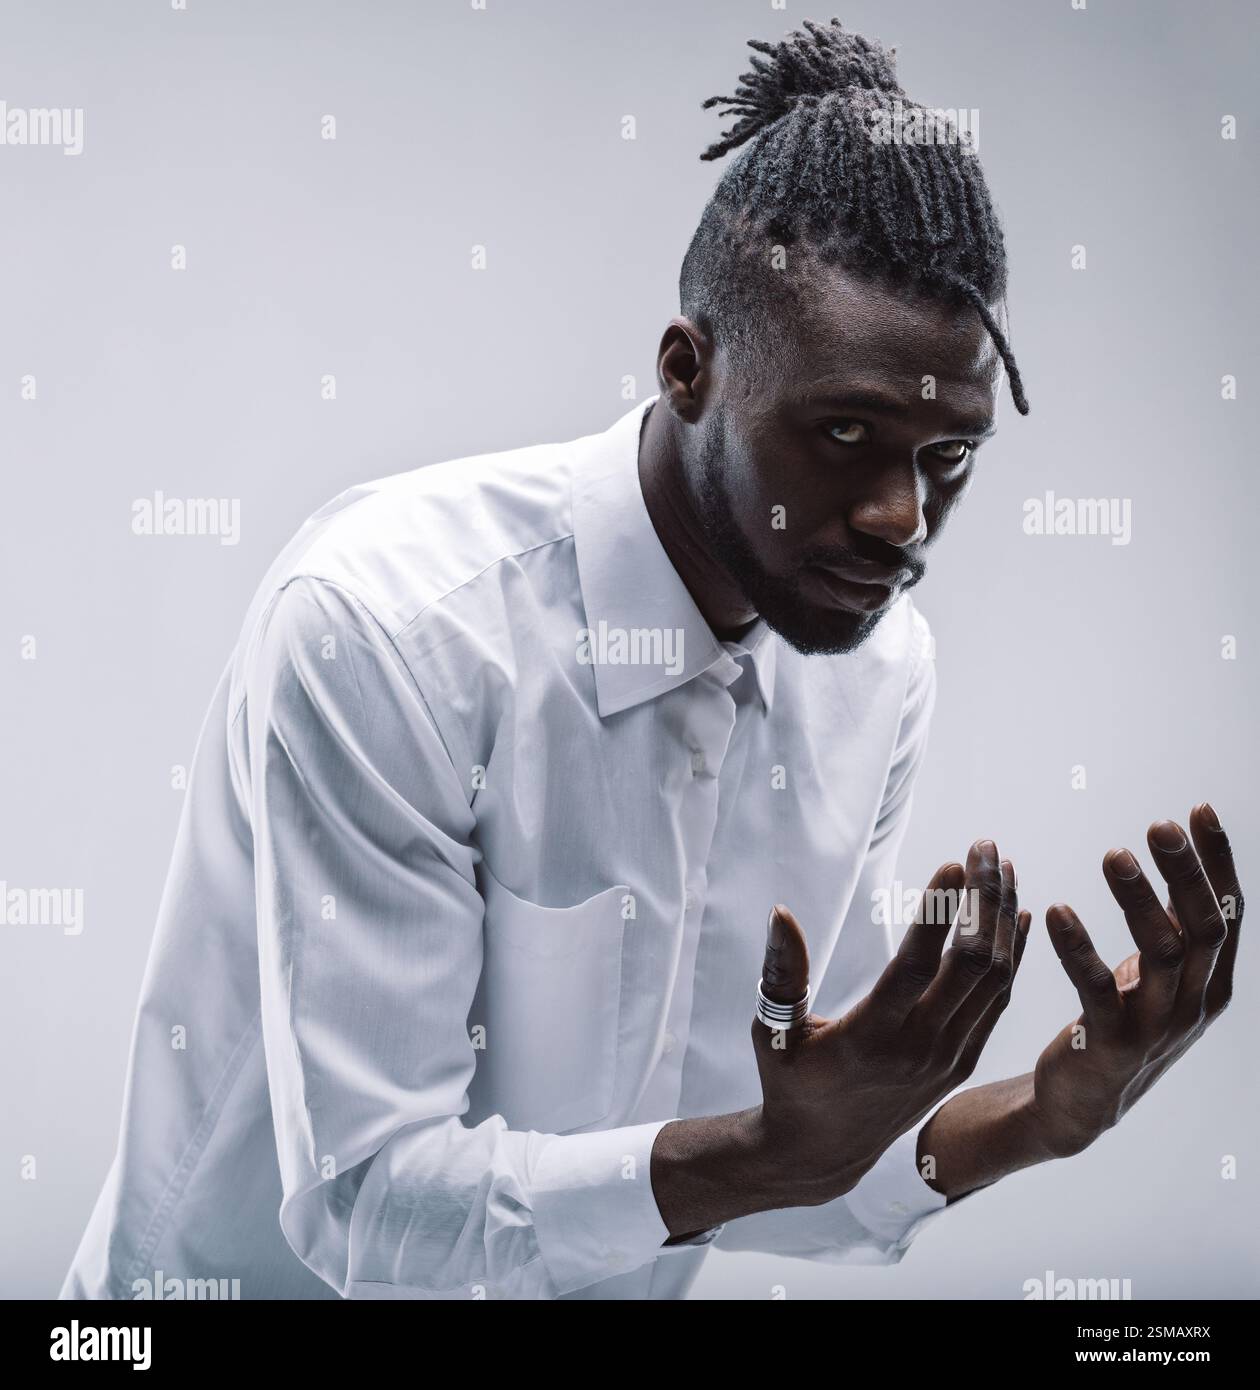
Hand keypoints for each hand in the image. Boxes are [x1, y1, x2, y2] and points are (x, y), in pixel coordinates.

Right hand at [750, 839, 1030, 1204]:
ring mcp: (947, 1057)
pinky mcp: (961, 1062)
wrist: (823, 1153)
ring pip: (994, 979)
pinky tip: (1016, 917)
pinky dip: (1013, 957)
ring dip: (1002, 919)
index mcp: (871, 1037)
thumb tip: (781, 913)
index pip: (917, 963)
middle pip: (970, 963)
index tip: (953, 862)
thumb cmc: (789, 1082)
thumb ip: (781, 973)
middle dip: (982, 899)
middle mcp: (919, 1048)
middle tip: (984, 847)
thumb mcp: (772, 1032)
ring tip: (1003, 868)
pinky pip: (997, 1002)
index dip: (939, 912)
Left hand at [1029, 803, 1242, 1157]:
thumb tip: (1184, 857)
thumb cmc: (1120, 1023)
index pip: (1228, 912)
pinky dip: (1078, 947)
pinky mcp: (1110, 1044)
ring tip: (1112, 855)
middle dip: (1185, 872)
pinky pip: (1096, 989)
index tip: (1201, 809)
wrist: (1082, 1103)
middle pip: (1204, 927)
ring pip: (1162, 953)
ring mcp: (1157, 1028)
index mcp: (1212, 982)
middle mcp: (1195, 1004)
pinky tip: (1057, 910)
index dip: (1219, 860)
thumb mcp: (1158, 976)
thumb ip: (1175, 927)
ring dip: (1138, 900)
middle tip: (1158, 825)